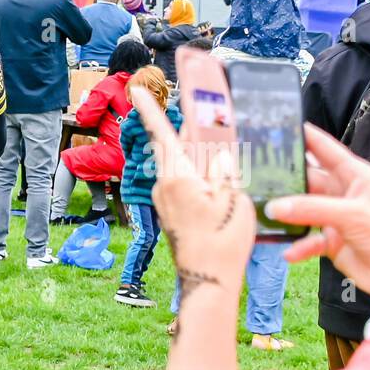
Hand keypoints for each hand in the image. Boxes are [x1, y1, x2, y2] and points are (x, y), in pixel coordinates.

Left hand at [131, 86, 254, 296]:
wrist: (207, 279)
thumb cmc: (222, 241)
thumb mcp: (234, 198)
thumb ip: (224, 170)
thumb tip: (219, 153)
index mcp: (178, 176)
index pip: (163, 134)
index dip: (150, 110)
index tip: (135, 90)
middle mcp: (164, 185)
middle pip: (175, 148)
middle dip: (187, 133)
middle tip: (205, 122)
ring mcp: (164, 199)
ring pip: (180, 166)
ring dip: (196, 158)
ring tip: (221, 166)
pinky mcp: (169, 211)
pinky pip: (182, 183)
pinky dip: (197, 177)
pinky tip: (215, 186)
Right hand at [267, 124, 369, 309]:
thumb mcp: (350, 215)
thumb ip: (311, 209)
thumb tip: (276, 206)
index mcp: (355, 176)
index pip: (326, 149)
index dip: (306, 137)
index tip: (282, 128)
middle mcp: (343, 193)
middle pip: (307, 180)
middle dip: (286, 180)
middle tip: (259, 176)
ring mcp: (335, 217)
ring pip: (302, 210)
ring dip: (287, 215)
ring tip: (266, 214)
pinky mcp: (330, 240)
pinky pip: (306, 239)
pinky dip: (297, 245)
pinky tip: (291, 251)